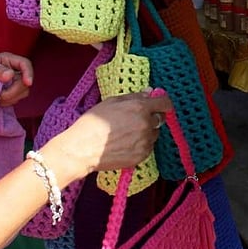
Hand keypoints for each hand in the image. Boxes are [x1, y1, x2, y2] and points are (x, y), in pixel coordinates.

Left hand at [0, 52, 33, 106]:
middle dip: (15, 91)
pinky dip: (9, 101)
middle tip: (0, 96)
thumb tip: (10, 75)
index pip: (25, 64)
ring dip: (12, 97)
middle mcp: (12, 69)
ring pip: (23, 91)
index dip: (29, 73)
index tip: (27, 83)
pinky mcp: (9, 91)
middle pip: (25, 81)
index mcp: (7, 59)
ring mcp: (12, 82)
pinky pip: (17, 98)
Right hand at [49, 92, 171, 177]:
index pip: (164, 103)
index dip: (164, 102)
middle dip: (152, 117)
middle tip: (137, 119)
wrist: (82, 148)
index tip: (161, 104)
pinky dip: (142, 144)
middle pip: (160, 118)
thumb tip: (149, 92)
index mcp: (139, 107)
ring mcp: (145, 141)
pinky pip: (148, 147)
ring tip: (127, 133)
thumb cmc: (93, 123)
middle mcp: (145, 124)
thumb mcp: (111, 102)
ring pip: (154, 134)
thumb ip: (134, 96)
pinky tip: (126, 143)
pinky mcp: (141, 156)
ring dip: (147, 131)